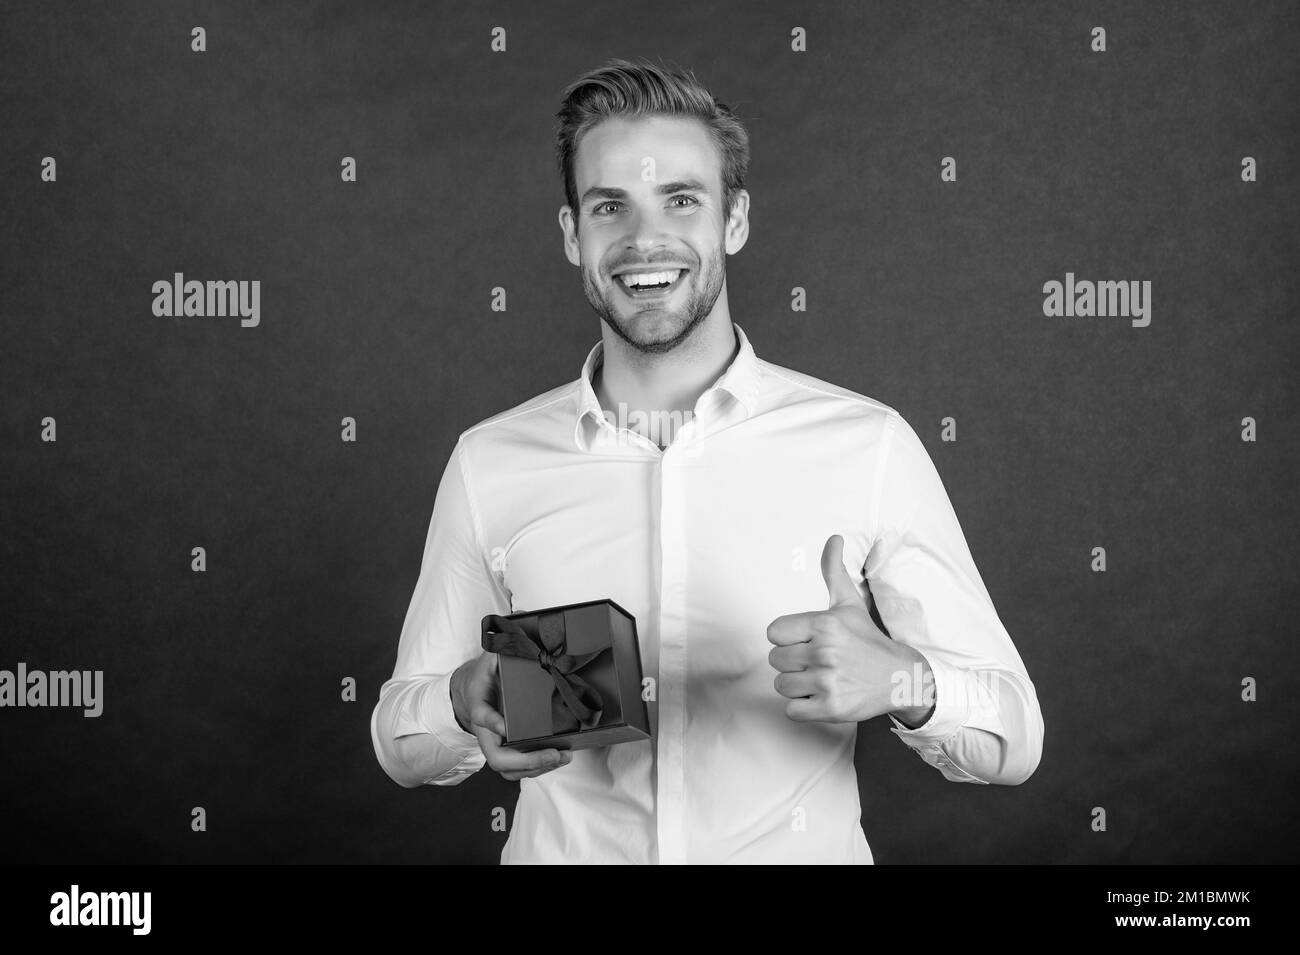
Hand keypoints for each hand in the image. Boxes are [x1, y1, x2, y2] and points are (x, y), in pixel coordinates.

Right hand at [449, 652, 572, 780]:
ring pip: (510, 769)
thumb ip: (499, 653)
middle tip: (552, 753)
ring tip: (561, 756)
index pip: (482, 716)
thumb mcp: (489, 660)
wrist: (475, 690)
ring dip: (537, 767)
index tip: (506, 726)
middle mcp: (486, 732)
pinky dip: (540, 767)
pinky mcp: (509, 750)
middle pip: (498, 758)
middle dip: (526, 760)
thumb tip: (515, 648)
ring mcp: (497, 744)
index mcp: (479, 706)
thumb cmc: (486, 675)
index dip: (492, 723)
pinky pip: (521, 768)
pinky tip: (559, 757)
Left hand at [766, 534, 933, 723]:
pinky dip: (803, 707)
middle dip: (793, 662)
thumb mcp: (849, 604)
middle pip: (776, 660)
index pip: (773, 633)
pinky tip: (822, 696)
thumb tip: (834, 538)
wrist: (899, 678)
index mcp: (825, 624)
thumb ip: (834, 571)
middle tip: (817, 661)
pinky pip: (791, 710)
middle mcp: (825, 652)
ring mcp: (827, 682)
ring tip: (821, 678)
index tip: (806, 641)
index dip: (787, 639)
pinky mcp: (830, 708)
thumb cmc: (867, 640)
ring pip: (781, 685)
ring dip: (797, 685)